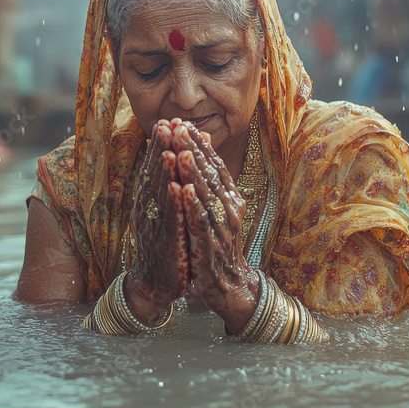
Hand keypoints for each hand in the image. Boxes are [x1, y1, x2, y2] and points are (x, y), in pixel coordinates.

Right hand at [124, 120, 189, 324]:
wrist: (156, 283)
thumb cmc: (166, 242)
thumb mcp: (166, 210)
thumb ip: (169, 183)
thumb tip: (180, 150)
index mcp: (149, 201)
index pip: (154, 168)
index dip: (160, 145)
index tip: (168, 121)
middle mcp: (148, 211)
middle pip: (154, 175)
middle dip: (161, 149)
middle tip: (166, 125)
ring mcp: (155, 227)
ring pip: (160, 195)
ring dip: (165, 171)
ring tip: (171, 149)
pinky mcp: (165, 245)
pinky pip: (170, 221)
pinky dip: (173, 204)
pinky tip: (177, 188)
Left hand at [173, 122, 260, 333]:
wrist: (227, 283)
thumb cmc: (218, 241)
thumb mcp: (217, 208)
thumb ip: (211, 179)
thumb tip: (203, 143)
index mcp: (229, 198)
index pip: (215, 165)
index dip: (199, 145)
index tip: (183, 124)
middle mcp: (229, 209)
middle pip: (211, 175)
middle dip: (193, 151)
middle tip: (178, 129)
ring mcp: (222, 228)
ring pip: (206, 196)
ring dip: (193, 173)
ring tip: (179, 152)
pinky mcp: (211, 246)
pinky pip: (201, 222)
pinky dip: (193, 205)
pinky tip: (183, 190)